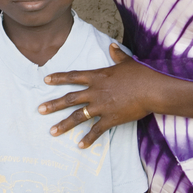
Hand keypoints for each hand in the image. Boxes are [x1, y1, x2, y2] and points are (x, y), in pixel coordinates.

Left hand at [39, 43, 153, 147]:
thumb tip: (111, 47)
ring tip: (52, 131)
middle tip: (40, 110)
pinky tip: (79, 145)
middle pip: (70, 98)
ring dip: (64, 125)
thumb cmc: (141, 74)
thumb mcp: (127, 62)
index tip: (46, 79)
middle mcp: (95, 92)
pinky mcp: (111, 119)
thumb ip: (117, 55)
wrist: (152, 90)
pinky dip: (88, 138)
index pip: (73, 77)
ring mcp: (102, 106)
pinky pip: (96, 130)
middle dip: (53, 104)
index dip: (59, 78)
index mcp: (98, 76)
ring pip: (78, 116)